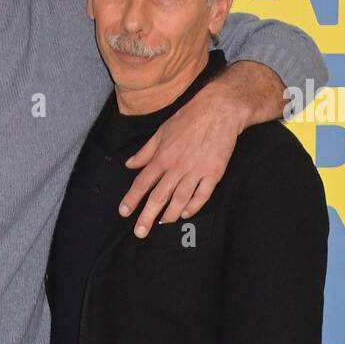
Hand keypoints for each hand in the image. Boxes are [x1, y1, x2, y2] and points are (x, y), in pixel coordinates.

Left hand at [118, 76, 243, 237]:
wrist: (220, 110)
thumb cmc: (189, 118)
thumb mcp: (161, 131)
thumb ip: (145, 151)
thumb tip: (129, 164)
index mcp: (162, 157)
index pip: (142, 183)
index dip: (132, 199)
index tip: (124, 212)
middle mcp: (177, 167)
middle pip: (159, 197)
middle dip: (147, 216)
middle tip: (140, 233)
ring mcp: (196, 171)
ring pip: (180, 200)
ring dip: (170, 215)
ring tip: (162, 225)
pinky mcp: (214, 173)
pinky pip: (202, 195)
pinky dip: (194, 206)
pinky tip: (186, 214)